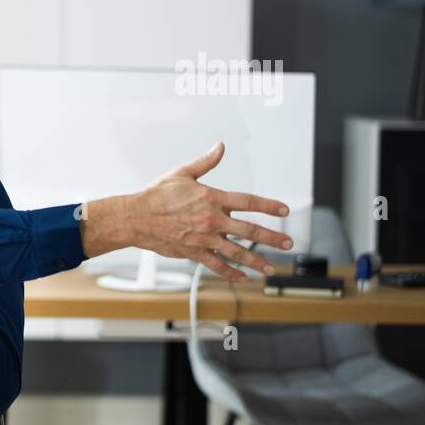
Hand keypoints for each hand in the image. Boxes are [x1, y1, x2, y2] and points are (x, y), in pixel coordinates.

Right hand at [80, 142, 293, 282]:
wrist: (135, 218)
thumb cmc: (156, 195)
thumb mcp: (182, 173)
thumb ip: (205, 162)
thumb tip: (220, 147)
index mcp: (211, 198)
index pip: (248, 201)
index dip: (269, 206)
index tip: (284, 211)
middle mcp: (211, 219)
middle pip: (250, 230)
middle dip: (272, 238)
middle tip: (288, 244)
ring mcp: (204, 238)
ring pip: (236, 252)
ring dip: (256, 261)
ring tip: (270, 268)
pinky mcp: (193, 252)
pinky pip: (216, 265)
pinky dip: (230, 272)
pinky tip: (242, 277)